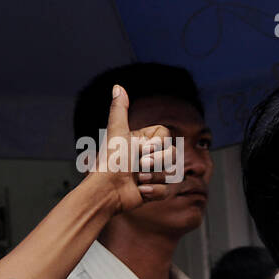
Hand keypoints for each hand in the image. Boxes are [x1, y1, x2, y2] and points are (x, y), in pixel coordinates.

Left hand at [93, 84, 177, 213]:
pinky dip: (154, 191)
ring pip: (172, 172)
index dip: (158, 144)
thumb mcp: (116, 132)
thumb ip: (119, 109)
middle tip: (138, 167)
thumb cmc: (110, 163)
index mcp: (141, 141)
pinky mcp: (152, 191)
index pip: (166, 136)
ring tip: (136, 180)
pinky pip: (167, 189)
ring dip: (153, 176)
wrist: (106, 192)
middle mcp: (146, 156)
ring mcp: (150, 174)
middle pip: (173, 154)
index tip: (142, 149)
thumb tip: (117, 86)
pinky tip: (140, 191)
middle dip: (156, 162)